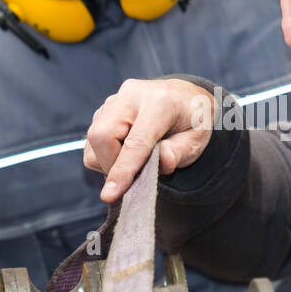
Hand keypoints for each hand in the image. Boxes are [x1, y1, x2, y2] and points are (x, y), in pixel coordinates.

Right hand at [84, 78, 216, 202]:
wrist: (185, 97)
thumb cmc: (192, 121)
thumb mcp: (198, 139)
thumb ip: (180, 153)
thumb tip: (163, 162)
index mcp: (159, 102)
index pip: (135, 142)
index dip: (122, 170)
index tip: (109, 195)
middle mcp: (131, 96)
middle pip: (101, 135)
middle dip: (112, 165)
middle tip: (134, 177)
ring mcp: (114, 101)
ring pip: (93, 140)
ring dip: (109, 161)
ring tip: (137, 161)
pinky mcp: (103, 109)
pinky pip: (92, 141)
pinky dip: (105, 155)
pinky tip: (127, 151)